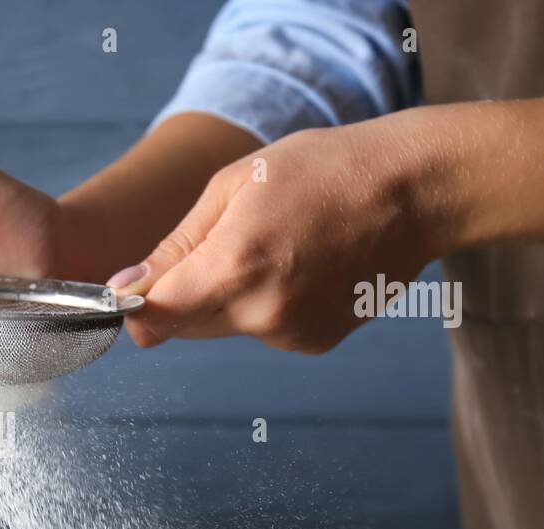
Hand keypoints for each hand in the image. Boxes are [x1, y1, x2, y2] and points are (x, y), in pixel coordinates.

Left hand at [109, 118, 446, 353]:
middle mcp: (260, 313)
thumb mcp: (234, 185)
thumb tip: (127, 288)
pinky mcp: (312, 343)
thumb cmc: (324, 170)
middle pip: (185, 325)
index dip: (136, 305)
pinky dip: (265, 305)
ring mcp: (289, 334)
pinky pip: (262, 330)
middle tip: (225, 241)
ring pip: (224, 328)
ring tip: (274, 246)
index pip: (154, 318)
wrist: (416, 191)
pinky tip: (300, 266)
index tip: (139, 288)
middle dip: (185, 293)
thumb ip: (175, 246)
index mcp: (233, 267)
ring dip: (227, 298)